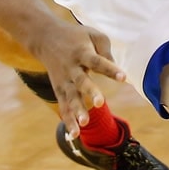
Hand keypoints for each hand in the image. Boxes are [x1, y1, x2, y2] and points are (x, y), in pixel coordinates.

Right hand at [29, 21, 125, 139]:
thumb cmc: (75, 36)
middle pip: (81, 81)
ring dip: (77, 111)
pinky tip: (75, 135)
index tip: (123, 77)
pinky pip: (63, 107)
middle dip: (90, 92)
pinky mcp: (59, 90)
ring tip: (85, 124)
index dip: (110, 69)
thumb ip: (106, 50)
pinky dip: (68, 121)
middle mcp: (71, 68)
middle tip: (100, 103)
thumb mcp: (92, 34)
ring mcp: (63, 80)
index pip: (98, 61)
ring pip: (70, 98)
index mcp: (82, 52)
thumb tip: (116, 68)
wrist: (44, 37)